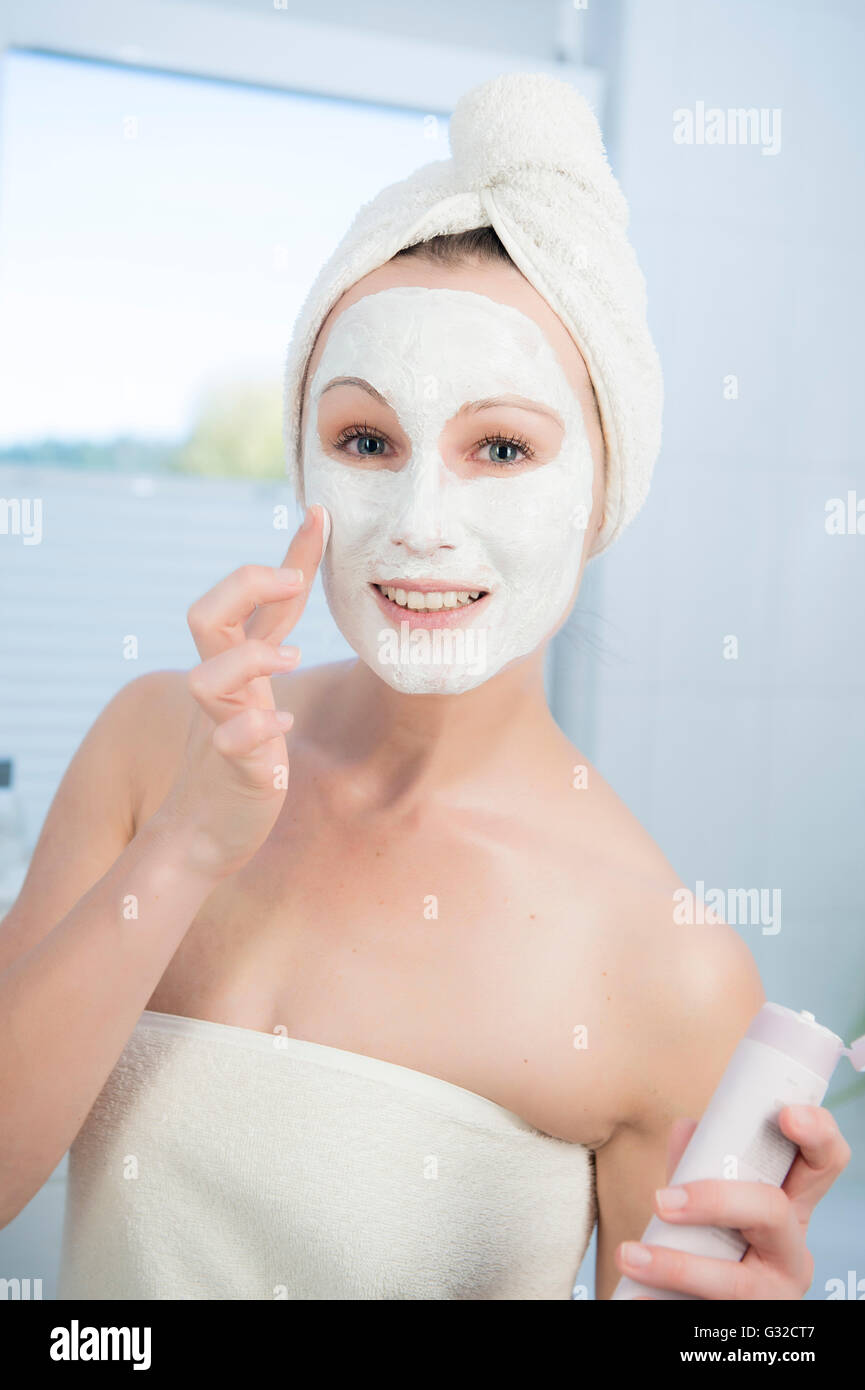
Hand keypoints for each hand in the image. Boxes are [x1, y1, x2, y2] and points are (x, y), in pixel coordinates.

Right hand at [152, 504, 328, 879]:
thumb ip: (267, 647)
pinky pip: (232, 742)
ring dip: (248, 659)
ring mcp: (222, 727)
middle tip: (288, 582)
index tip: (320, 514)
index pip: (256, 600)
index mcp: (238, 668)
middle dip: (242, 586)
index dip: (289, 556)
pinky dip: (254, 728)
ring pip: (207, 679)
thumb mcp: (256, 694)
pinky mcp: (231, 770)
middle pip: (205, 616)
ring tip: (291, 657)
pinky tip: (284, 723)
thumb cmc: (238, 759)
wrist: (202, 835)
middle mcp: (226, 689)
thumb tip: (290, 597)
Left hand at [615, 1106, 851, 1298]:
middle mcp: (792, 1251)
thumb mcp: (715, 1202)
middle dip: (717, 1201)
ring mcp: (775, 1294)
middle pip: (774, 1212)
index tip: (787, 1115)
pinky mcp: (749, 1325)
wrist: (708, 1304)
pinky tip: (637, 1297)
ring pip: (736, 1281)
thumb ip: (699, 1163)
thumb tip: (685, 1128)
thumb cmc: (715, 1240)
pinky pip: (709, 1315)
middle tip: (660, 1201)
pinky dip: (665, 1305)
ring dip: (676, 1267)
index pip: (824, 1162)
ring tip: (629, 1255)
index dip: (818, 1134)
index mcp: (791, 1205)